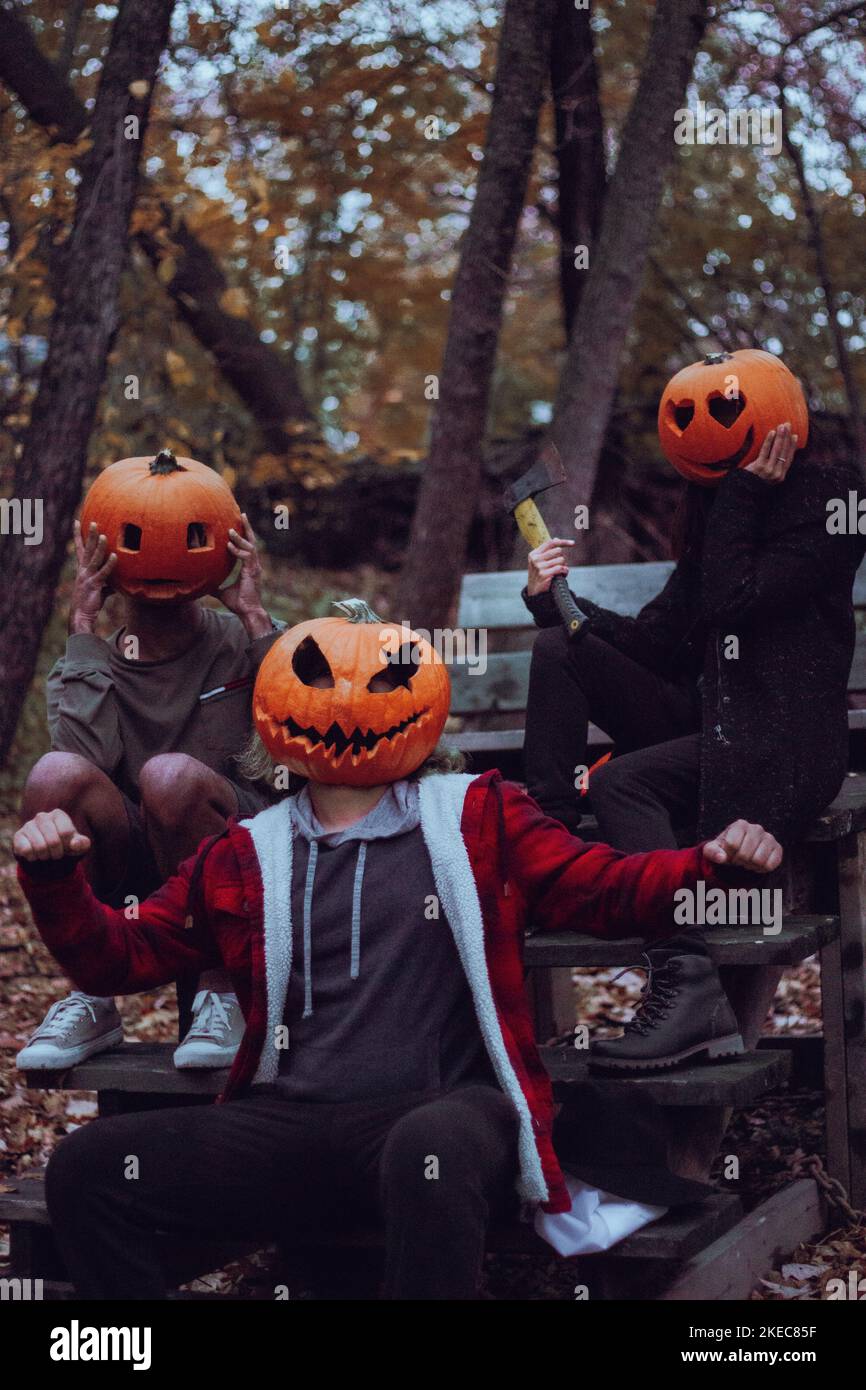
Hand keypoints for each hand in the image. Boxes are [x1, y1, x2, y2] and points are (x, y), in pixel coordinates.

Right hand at [13, 809, 90, 861]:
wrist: (47, 853)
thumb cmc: (66, 846)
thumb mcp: (79, 846)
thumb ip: (82, 844)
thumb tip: (75, 844)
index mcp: (58, 814)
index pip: (66, 832)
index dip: (67, 846)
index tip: (67, 847)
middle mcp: (42, 816)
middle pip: (53, 841)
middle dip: (57, 853)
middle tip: (56, 854)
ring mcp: (28, 825)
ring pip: (40, 847)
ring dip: (45, 856)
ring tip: (46, 854)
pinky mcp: (18, 836)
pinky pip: (27, 851)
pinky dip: (33, 857)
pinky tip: (35, 854)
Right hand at [69, 521, 116, 634]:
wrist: (80, 616)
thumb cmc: (89, 603)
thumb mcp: (99, 590)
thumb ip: (108, 583)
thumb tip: (119, 584)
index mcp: (82, 570)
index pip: (80, 549)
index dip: (78, 535)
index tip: (78, 522)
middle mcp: (82, 571)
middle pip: (86, 549)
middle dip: (89, 535)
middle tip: (93, 522)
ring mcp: (87, 577)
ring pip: (93, 558)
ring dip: (99, 547)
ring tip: (104, 535)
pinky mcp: (94, 585)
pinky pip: (103, 573)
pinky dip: (109, 564)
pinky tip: (115, 556)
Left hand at [219, 514, 270, 637]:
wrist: (248, 612)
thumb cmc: (238, 603)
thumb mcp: (222, 592)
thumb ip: (215, 585)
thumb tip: (202, 584)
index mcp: (249, 567)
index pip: (247, 547)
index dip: (243, 535)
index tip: (237, 524)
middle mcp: (254, 565)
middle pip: (252, 541)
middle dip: (247, 528)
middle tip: (242, 514)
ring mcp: (254, 568)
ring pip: (250, 546)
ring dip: (240, 537)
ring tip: (230, 530)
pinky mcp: (252, 572)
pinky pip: (246, 557)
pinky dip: (237, 551)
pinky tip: (229, 546)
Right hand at [527, 537, 573, 596]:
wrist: (534, 591)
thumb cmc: (540, 575)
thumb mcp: (540, 562)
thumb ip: (547, 551)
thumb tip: (556, 539)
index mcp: (534, 554)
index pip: (551, 543)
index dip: (563, 542)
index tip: (573, 543)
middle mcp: (535, 559)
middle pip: (558, 551)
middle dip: (562, 558)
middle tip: (560, 565)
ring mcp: (539, 567)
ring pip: (561, 560)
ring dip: (564, 566)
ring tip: (560, 571)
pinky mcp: (544, 574)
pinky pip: (561, 568)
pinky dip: (564, 571)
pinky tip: (563, 574)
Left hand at [703, 820, 782, 873]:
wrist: (740, 853)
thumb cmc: (725, 849)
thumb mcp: (712, 850)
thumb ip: (712, 852)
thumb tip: (722, 858)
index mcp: (740, 825)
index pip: (732, 844)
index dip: (728, 854)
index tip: (728, 853)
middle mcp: (757, 828)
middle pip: (745, 854)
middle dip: (739, 861)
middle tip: (738, 859)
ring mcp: (769, 838)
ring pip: (758, 861)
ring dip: (750, 866)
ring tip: (747, 861)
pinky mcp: (778, 848)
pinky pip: (771, 865)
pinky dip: (761, 869)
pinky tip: (757, 864)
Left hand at [744, 421, 797, 484]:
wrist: (742, 491)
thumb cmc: (754, 481)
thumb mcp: (767, 477)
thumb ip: (774, 467)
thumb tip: (780, 452)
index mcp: (780, 476)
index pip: (789, 458)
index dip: (792, 446)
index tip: (795, 436)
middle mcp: (777, 474)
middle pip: (784, 452)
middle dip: (787, 437)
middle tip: (788, 425)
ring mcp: (768, 470)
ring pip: (777, 450)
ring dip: (780, 437)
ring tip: (782, 426)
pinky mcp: (759, 467)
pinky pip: (765, 451)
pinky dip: (769, 441)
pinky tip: (771, 432)